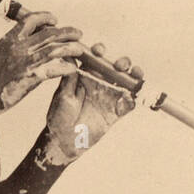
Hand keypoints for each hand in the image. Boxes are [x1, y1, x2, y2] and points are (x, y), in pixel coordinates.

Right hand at [0, 12, 85, 117]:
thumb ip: (13, 46)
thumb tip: (25, 40)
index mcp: (9, 39)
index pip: (31, 20)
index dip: (46, 17)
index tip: (55, 20)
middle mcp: (18, 47)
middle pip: (49, 33)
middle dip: (67, 32)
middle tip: (78, 34)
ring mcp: (25, 62)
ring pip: (55, 49)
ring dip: (71, 47)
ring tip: (81, 49)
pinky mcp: (30, 77)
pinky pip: (54, 69)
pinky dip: (66, 68)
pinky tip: (73, 69)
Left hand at [46, 45, 142, 159]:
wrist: (63, 141)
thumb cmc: (59, 116)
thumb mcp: (63, 95)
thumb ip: (69, 77)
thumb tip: (68, 54)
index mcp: (86, 76)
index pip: (96, 59)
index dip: (100, 51)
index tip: (98, 51)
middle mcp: (100, 84)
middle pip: (116, 68)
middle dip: (122, 62)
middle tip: (119, 65)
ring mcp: (110, 97)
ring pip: (127, 82)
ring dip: (134, 75)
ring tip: (135, 73)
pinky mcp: (116, 112)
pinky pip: (130, 103)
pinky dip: (135, 98)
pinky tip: (134, 95)